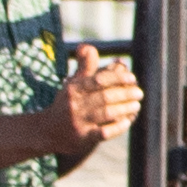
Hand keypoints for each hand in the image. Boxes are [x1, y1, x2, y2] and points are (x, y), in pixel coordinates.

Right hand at [49, 43, 141, 162]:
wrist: (46, 132)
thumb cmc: (66, 103)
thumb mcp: (72, 83)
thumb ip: (84, 66)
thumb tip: (88, 47)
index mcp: (74, 89)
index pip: (99, 80)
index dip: (118, 78)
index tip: (132, 78)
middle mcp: (75, 105)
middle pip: (106, 97)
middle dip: (126, 94)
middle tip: (139, 93)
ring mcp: (79, 123)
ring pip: (107, 113)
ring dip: (126, 108)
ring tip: (136, 105)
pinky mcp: (83, 139)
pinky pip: (104, 132)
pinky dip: (118, 126)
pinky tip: (127, 121)